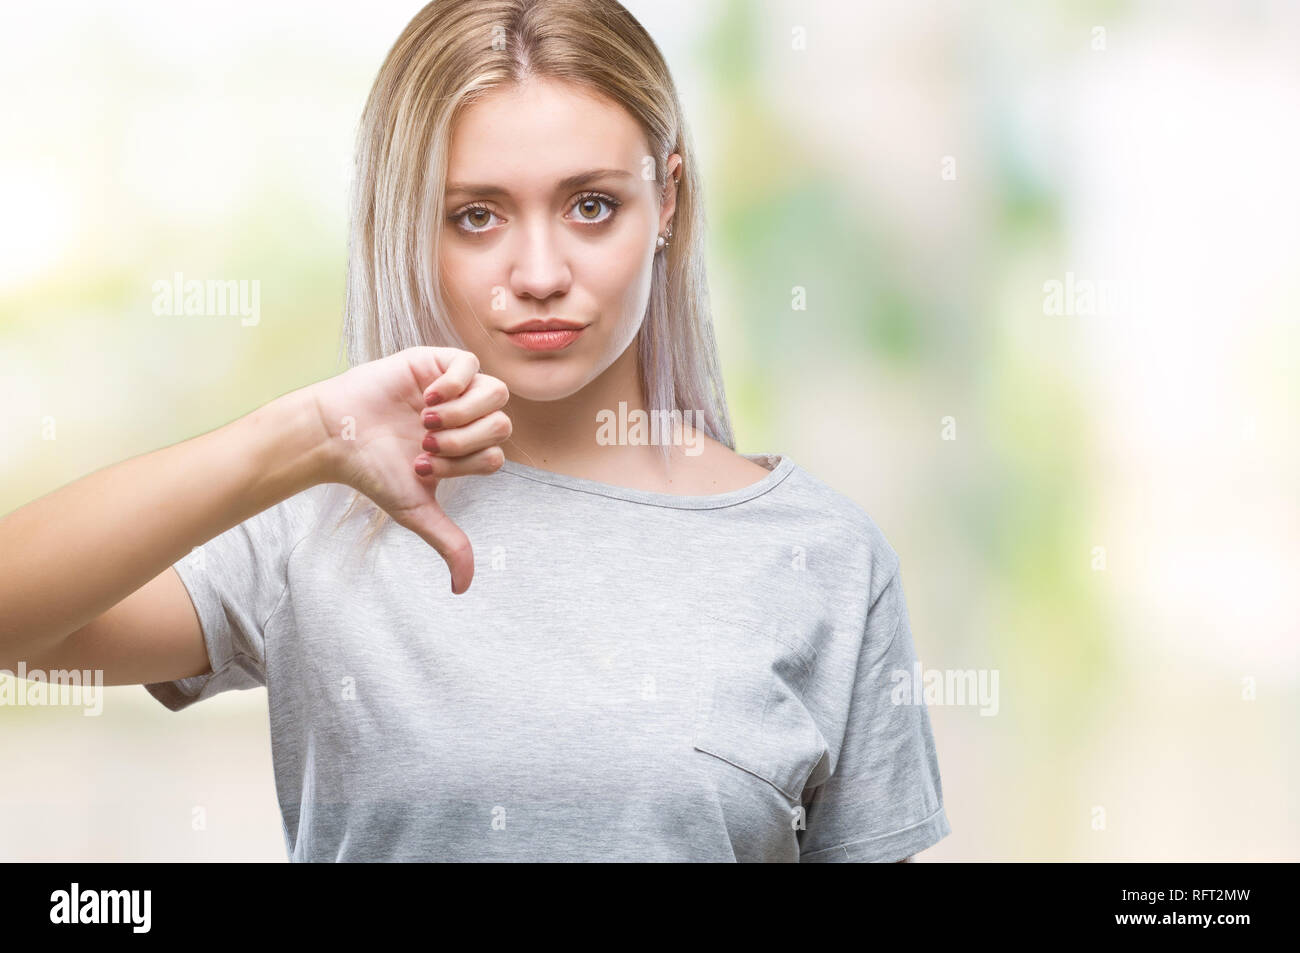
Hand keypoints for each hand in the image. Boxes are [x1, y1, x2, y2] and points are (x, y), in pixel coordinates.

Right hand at [309, 345, 510, 593]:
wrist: (335, 436)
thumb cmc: (374, 471)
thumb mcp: (416, 510)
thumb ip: (448, 543)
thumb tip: (463, 588)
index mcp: (466, 449)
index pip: (496, 457)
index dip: (464, 466)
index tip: (423, 466)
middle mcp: (465, 417)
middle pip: (503, 425)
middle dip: (464, 442)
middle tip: (425, 444)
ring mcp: (453, 387)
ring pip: (497, 394)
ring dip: (462, 414)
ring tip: (425, 421)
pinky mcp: (435, 361)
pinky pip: (472, 364)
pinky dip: (455, 384)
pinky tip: (426, 398)